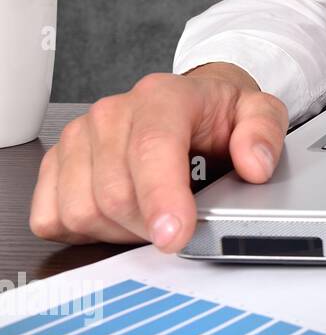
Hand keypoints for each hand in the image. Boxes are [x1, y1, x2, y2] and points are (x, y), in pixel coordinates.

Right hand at [29, 64, 287, 252]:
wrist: (193, 103)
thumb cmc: (220, 114)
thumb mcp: (260, 112)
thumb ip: (265, 132)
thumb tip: (255, 164)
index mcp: (162, 98)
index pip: (152, 149)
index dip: (161, 198)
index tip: (175, 236)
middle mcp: (112, 114)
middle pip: (115, 193)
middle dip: (150, 226)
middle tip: (179, 225)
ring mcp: (79, 138)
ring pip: (81, 211)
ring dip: (119, 231)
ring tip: (151, 216)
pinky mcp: (57, 162)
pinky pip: (51, 216)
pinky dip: (84, 231)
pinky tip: (117, 218)